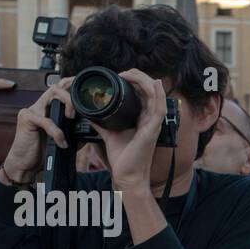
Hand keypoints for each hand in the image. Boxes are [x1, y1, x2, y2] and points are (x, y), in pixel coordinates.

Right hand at [0, 76, 75, 183]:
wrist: (26, 164)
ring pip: (52, 95)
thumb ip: (76, 131)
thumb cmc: (44, 151)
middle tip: (79, 111)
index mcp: (49, 108)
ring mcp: (32, 110)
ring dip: (66, 103)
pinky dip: (57, 132)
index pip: (60, 89)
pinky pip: (46, 120)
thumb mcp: (65, 140)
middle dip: (71, 95)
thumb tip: (93, 128)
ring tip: (71, 118)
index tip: (85, 87)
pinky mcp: (27, 118)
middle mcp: (40, 106)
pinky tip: (62, 143)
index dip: (71, 84)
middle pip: (57, 88)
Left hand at [94, 69, 167, 192]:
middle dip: (138, 77)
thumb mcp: (109, 134)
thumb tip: (89, 113)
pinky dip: (159, 94)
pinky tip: (156, 83)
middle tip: (123, 73)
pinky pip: (160, 108)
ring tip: (130, 74)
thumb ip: (101, 122)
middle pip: (150, 91)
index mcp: (142, 120)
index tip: (121, 76)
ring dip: (145, 81)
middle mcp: (150, 120)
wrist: (126, 175)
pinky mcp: (153, 130)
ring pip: (156, 95)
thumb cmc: (123, 159)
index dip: (135, 82)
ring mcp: (153, 124)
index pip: (143, 94)